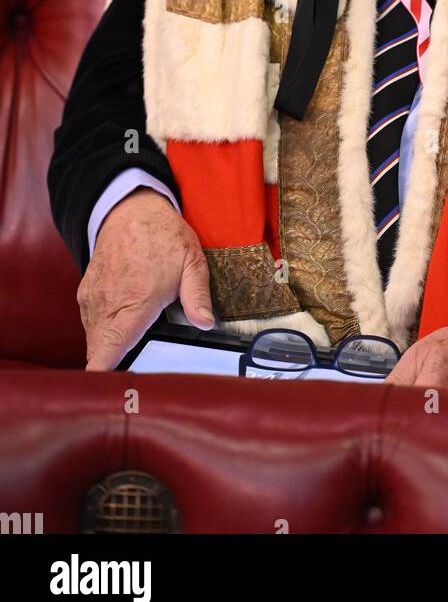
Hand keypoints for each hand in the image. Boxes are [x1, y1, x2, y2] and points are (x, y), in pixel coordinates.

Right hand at [78, 187, 214, 371]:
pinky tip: (124, 323)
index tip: (116, 393)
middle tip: (137, 374)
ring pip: (93, 340)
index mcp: (134, 303)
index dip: (105, 379)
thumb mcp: (192, 261)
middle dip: (114, 368)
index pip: (106, 353)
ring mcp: (92, 299)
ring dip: (110, 347)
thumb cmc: (163, 235)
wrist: (130, 209)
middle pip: (99, 354)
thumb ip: (197, 296)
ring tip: (133, 346)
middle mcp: (107, 304)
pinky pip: (90, 323)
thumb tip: (206, 323)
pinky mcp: (86, 294)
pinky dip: (104, 330)